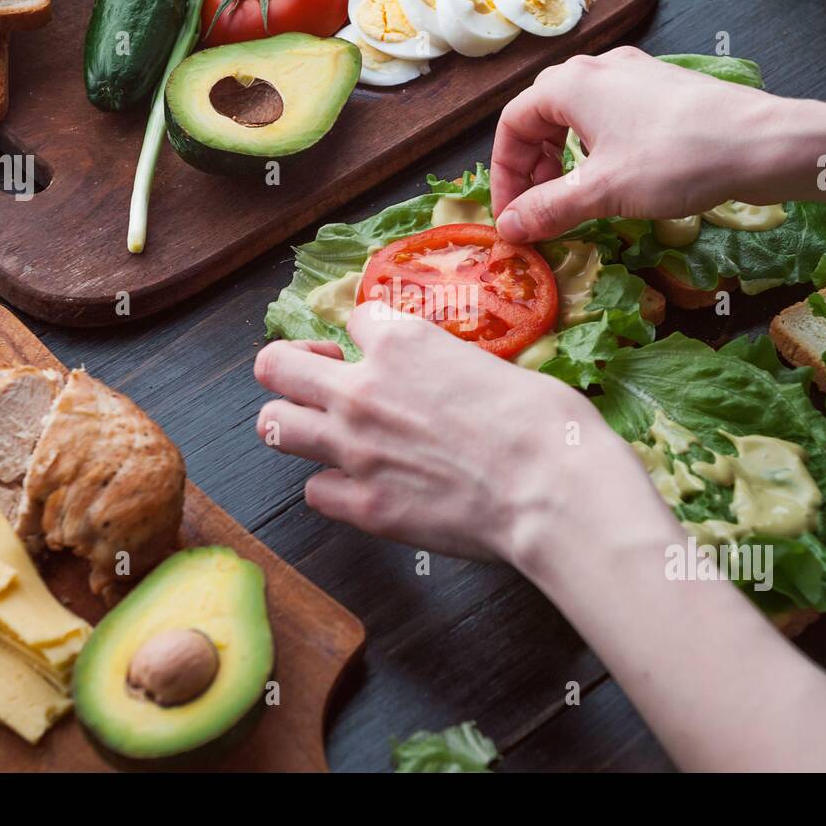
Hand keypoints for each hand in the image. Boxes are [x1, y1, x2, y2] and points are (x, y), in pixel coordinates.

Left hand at [253, 304, 657, 562]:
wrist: (551, 490)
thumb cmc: (545, 424)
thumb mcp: (496, 366)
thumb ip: (448, 366)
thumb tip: (446, 379)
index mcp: (401, 342)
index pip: (355, 319)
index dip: (370, 334)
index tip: (383, 350)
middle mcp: (363, 390)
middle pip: (276, 365)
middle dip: (292, 365)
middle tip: (320, 377)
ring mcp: (354, 450)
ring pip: (273, 425)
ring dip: (294, 422)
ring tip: (320, 429)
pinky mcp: (363, 506)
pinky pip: (314, 491)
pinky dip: (332, 487)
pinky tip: (360, 485)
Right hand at [490, 46, 778, 242]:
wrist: (763, 143)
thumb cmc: (678, 160)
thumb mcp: (602, 192)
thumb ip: (548, 208)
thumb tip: (509, 226)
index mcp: (572, 84)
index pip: (512, 124)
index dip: (505, 174)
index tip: (513, 215)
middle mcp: (598, 69)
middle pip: (541, 116)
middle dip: (532, 167)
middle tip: (539, 209)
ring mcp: (634, 76)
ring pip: (577, 117)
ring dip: (564, 160)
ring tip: (574, 199)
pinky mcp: (663, 91)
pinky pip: (611, 117)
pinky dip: (597, 150)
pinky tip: (615, 180)